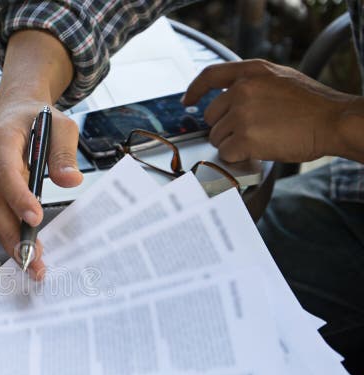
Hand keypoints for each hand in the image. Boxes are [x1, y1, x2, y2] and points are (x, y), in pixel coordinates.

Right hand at [0, 30, 79, 279]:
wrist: (16, 112)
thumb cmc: (38, 119)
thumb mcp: (62, 125)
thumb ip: (64, 152)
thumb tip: (70, 181)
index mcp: (1, 137)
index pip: (6, 171)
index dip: (18, 196)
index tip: (35, 218)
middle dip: (11, 232)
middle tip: (32, 257)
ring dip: (9, 239)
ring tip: (31, 263)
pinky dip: (9, 234)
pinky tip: (24, 251)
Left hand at [182, 59, 356, 162]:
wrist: (333, 121)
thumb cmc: (313, 105)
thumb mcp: (280, 79)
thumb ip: (253, 84)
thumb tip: (229, 98)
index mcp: (252, 72)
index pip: (211, 76)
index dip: (195, 90)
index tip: (187, 100)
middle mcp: (242, 90)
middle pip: (211, 116)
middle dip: (224, 127)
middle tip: (249, 131)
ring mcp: (242, 114)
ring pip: (217, 137)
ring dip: (232, 143)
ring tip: (260, 138)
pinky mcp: (244, 138)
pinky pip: (226, 153)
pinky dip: (238, 156)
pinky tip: (257, 150)